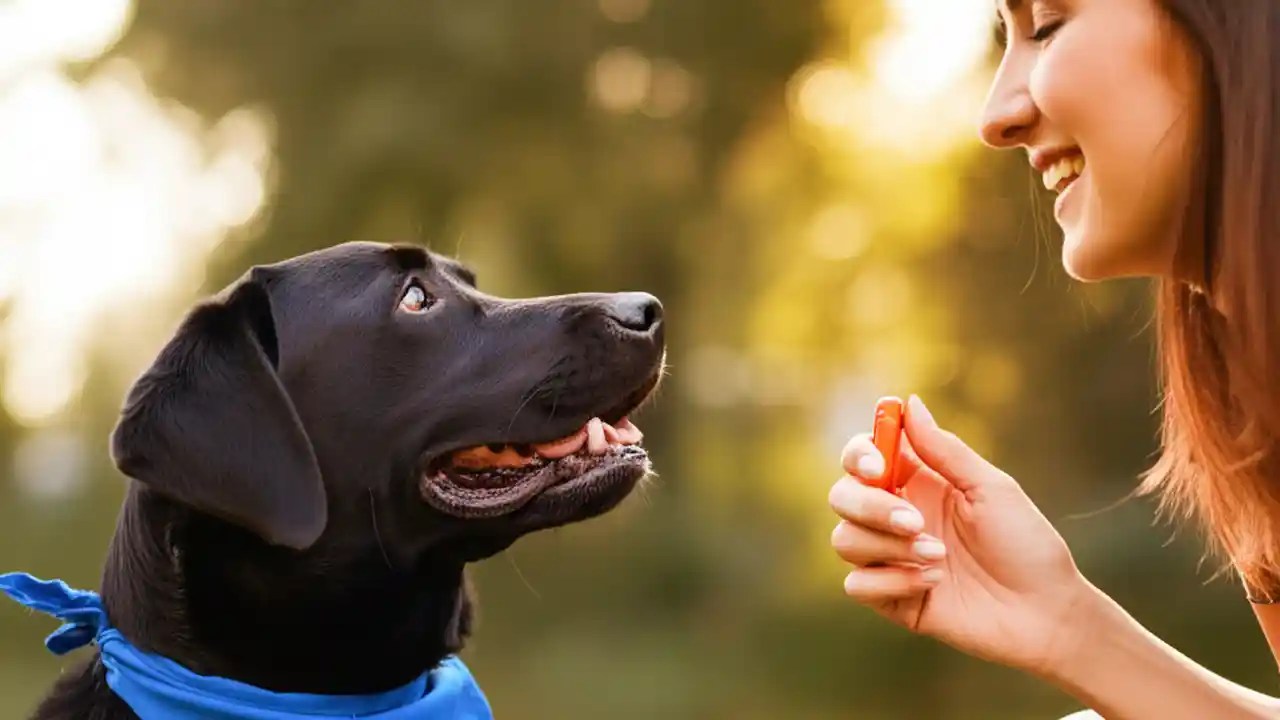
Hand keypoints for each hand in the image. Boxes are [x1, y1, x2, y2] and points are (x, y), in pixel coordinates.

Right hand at [828, 395, 1095, 675]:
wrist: (1044, 611)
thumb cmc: (1025, 543)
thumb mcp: (991, 488)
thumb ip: (945, 450)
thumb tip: (909, 402)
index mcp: (916, 482)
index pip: (863, 456)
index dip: (859, 455)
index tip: (877, 466)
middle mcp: (895, 515)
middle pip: (842, 496)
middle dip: (870, 507)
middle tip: (914, 523)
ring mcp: (889, 557)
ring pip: (844, 539)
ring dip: (888, 547)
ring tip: (938, 558)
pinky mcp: (890, 598)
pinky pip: (857, 584)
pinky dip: (891, 583)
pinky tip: (932, 585)